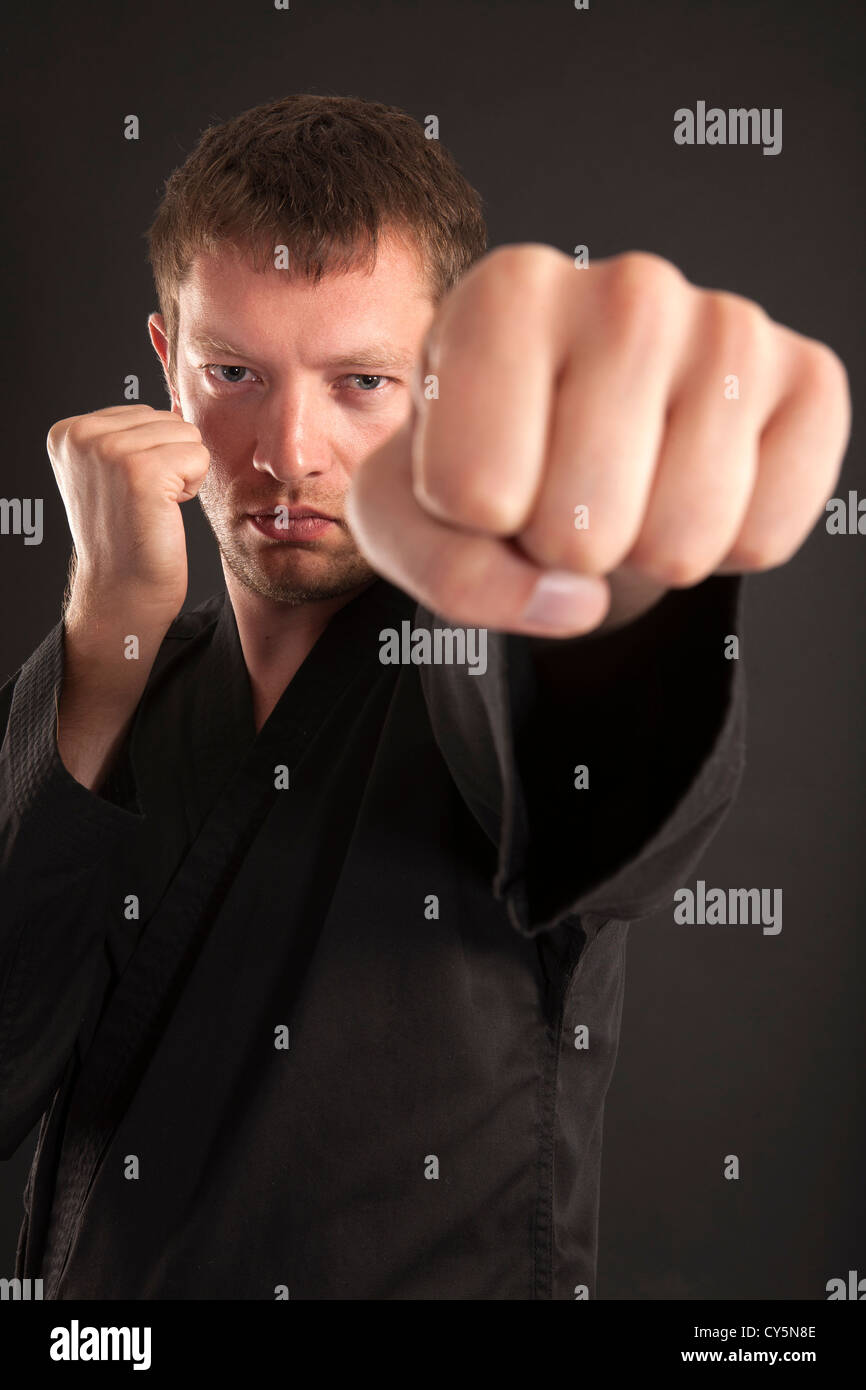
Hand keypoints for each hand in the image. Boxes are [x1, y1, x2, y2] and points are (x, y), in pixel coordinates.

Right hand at [47, 403, 209, 616]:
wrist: (123, 589)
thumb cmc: (127, 534)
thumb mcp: (113, 470)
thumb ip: (132, 432)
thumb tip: (178, 400)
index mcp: (69, 432)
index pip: (144, 413)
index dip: (151, 455)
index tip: (127, 492)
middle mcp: (82, 436)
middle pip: (167, 419)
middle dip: (169, 461)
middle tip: (143, 502)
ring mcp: (109, 451)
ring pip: (187, 434)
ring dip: (181, 474)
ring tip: (152, 506)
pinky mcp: (141, 470)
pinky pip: (199, 455)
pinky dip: (192, 486)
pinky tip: (164, 511)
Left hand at [347, 247, 850, 634]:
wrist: (586, 438)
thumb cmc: (488, 459)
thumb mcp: (409, 514)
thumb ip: (444, 570)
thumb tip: (571, 600)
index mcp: (506, 293)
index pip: (474, 492)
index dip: (473, 524)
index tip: (485, 476)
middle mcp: (626, 290)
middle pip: (576, 528)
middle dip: (560, 550)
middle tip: (564, 495)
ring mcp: (728, 328)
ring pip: (678, 541)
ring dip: (642, 556)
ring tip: (626, 491)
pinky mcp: (808, 379)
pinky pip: (763, 538)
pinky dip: (723, 550)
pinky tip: (693, 486)